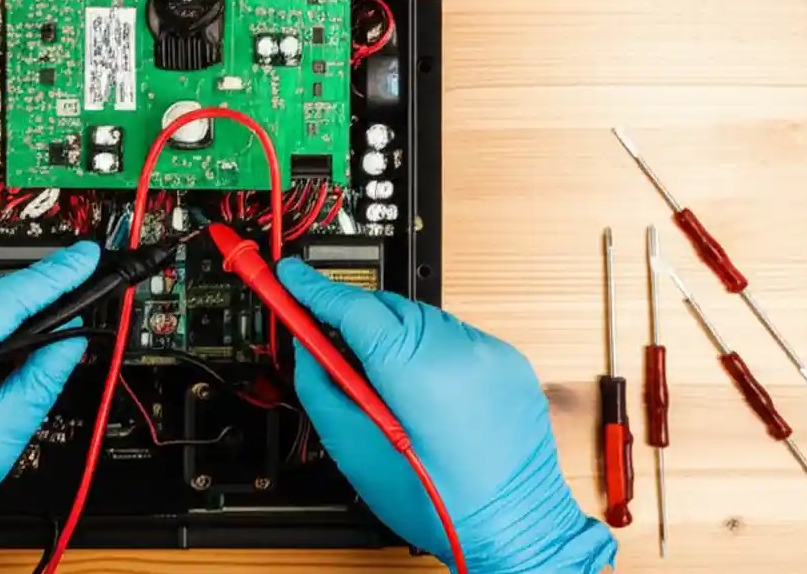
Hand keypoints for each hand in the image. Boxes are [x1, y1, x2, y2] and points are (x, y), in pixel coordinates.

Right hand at [278, 259, 615, 573]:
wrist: (517, 529)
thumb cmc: (443, 506)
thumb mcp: (357, 451)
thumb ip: (322, 389)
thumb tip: (307, 349)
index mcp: (419, 372)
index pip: (353, 307)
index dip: (313, 290)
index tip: (289, 278)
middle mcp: (459, 351)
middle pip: (386, 307)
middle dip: (351, 318)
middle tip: (322, 339)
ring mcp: (488, 353)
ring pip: (419, 319)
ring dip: (390, 336)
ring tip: (379, 383)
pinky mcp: (506, 361)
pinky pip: (452, 337)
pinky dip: (426, 350)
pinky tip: (418, 388)